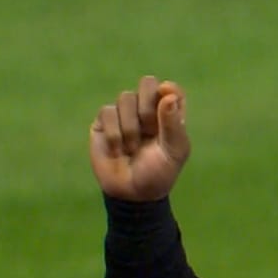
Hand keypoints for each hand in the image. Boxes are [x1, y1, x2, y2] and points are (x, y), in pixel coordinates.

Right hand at [89, 75, 191, 200]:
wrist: (132, 193)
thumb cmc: (158, 173)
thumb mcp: (173, 151)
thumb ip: (172, 123)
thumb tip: (168, 93)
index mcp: (169, 115)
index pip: (171, 89)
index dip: (169, 90)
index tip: (166, 100)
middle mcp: (147, 109)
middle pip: (147, 83)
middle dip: (147, 106)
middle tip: (149, 130)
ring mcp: (124, 114)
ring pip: (125, 97)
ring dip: (130, 126)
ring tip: (132, 148)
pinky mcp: (104, 122)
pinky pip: (107, 111)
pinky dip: (114, 133)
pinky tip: (118, 150)